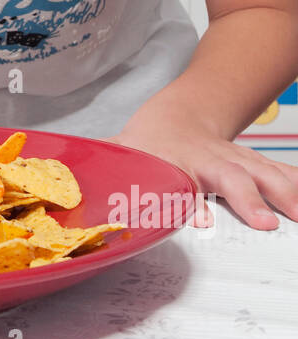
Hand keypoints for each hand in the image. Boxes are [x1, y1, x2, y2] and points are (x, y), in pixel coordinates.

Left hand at [110, 117, 297, 229]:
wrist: (182, 114)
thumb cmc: (150, 144)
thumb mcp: (123, 153)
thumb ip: (102, 168)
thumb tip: (64, 180)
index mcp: (174, 161)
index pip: (182, 182)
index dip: (189, 201)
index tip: (198, 219)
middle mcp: (209, 160)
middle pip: (231, 176)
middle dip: (248, 198)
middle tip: (264, 223)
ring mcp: (236, 161)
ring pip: (264, 172)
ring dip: (286, 193)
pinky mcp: (256, 166)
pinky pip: (281, 174)